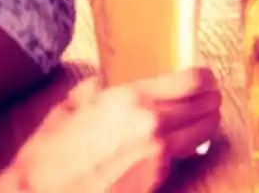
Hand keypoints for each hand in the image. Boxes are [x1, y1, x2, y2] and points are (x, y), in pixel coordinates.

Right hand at [0, 67, 220, 192]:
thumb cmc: (47, 155)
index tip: (206, 79)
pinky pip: (182, 157)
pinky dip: (184, 150)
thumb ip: (91, 90)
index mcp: (133, 98)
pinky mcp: (158, 180)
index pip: (193, 81)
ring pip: (203, 133)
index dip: (206, 78)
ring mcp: (159, 154)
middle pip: (207, 106)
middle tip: (208, 99)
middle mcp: (154, 123)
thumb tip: (100, 82)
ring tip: (199, 121)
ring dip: (205, 125)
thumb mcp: (67, 109)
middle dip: (210, 101)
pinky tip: (173, 147)